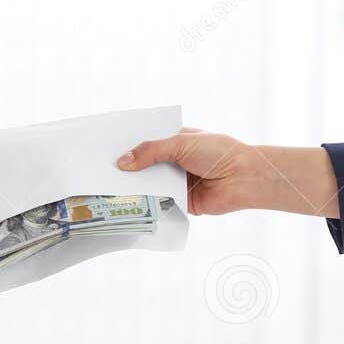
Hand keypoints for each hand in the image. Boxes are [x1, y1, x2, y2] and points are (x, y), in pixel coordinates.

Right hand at [116, 128, 339, 216]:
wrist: (245, 178)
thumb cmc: (219, 152)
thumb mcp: (181, 143)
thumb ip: (151, 151)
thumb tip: (122, 163)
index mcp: (175, 140)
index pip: (145, 140)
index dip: (127, 144)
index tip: (104, 147)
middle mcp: (173, 161)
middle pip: (143, 164)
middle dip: (126, 167)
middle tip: (98, 169)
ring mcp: (176, 181)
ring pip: (148, 183)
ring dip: (133, 186)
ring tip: (105, 186)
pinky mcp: (180, 201)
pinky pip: (158, 201)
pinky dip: (145, 202)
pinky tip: (125, 202)